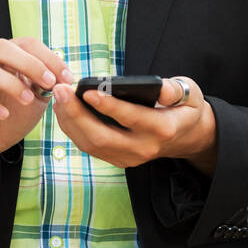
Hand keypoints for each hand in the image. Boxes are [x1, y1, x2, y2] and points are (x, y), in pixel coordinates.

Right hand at [0, 37, 75, 182]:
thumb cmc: (10, 116)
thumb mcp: (35, 99)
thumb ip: (47, 86)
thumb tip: (65, 79)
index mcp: (5, 59)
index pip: (26, 44)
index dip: (49, 57)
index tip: (67, 78)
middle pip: (0, 46)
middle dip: (28, 62)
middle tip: (49, 82)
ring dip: (8, 81)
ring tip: (28, 99)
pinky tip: (5, 114)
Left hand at [50, 76, 216, 173]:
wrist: (185, 136)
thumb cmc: (184, 108)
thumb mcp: (189, 94)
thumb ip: (174, 90)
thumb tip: (161, 87)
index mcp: (162, 129)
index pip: (132, 118)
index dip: (109, 106)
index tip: (88, 92)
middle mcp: (144, 148)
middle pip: (102, 137)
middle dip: (77, 114)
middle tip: (60, 91)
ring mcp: (129, 157)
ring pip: (91, 144)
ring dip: (70, 121)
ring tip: (58, 96)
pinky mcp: (117, 159)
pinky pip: (89, 147)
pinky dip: (73, 128)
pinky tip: (64, 109)